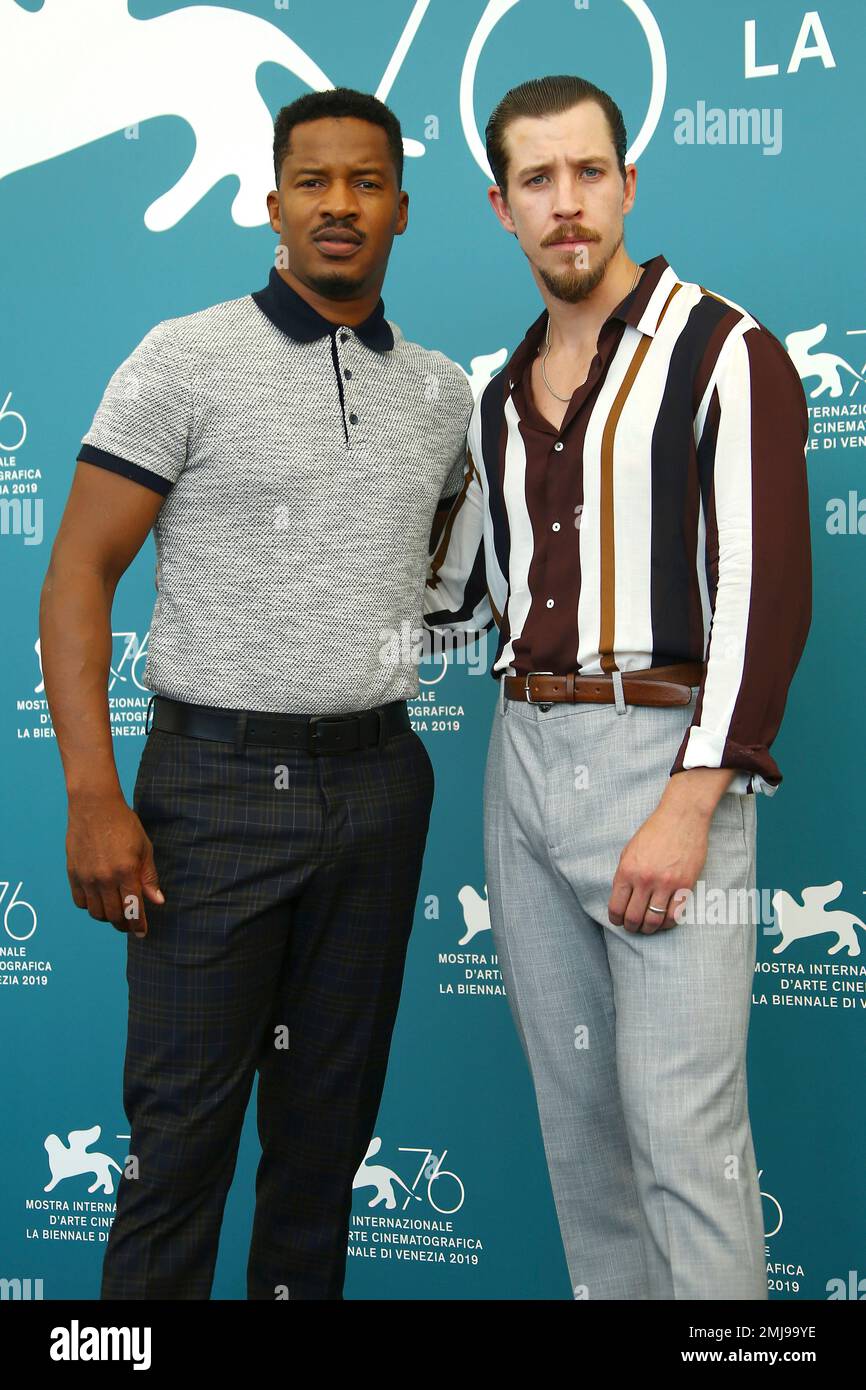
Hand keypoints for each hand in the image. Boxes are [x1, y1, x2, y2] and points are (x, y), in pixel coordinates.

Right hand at [66, 792, 163, 937]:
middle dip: (124, 924)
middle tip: (130, 924)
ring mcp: (86, 877)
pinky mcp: (73, 873)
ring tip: (115, 912)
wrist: (94, 806)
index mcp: (125, 871)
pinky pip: (80, 902)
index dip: (139, 924)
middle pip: (113, 915)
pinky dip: (90, 906)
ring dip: (107, 917)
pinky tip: (99, 900)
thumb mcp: (144, 848)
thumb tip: (157, 901)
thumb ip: (149, 877)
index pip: (133, 908)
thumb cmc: (123, 824)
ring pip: (95, 912)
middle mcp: (104, 878)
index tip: (142, 933)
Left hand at [607, 768, 734, 932]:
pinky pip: (674, 915)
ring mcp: (666, 884)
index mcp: (627, 871)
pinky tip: (664, 920)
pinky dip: (667, 923)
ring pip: (654, 921)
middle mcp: (644, 880)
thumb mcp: (629, 851)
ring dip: (649, 929)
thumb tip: (621, 899)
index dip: (616, 919)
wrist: (682, 817)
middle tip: (634, 927)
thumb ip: (624, 876)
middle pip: (634, 918)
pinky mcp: (684, 885)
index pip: (616, 907)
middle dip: (631, 927)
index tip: (619, 921)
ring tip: (648, 927)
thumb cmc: (654, 832)